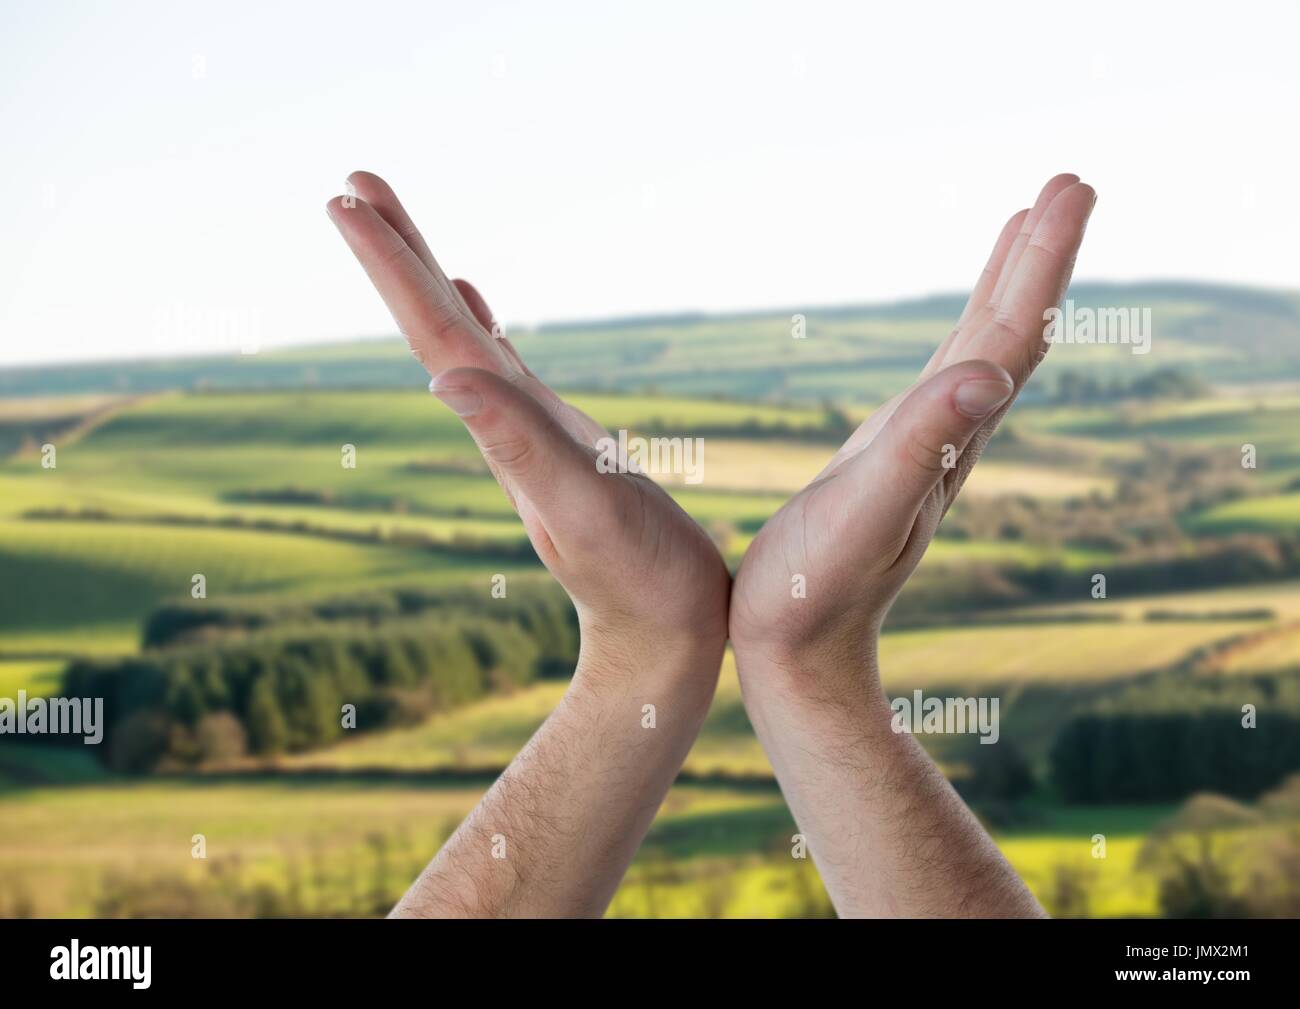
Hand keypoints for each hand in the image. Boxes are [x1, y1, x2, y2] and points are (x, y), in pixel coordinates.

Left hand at [327, 172, 729, 667]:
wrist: (659, 636)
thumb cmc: (638, 581)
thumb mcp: (584, 509)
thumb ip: (520, 445)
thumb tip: (443, 381)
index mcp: (502, 429)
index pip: (435, 333)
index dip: (393, 267)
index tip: (345, 200)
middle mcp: (501, 425)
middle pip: (435, 323)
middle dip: (395, 252)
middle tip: (354, 183)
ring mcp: (527, 432)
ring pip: (464, 337)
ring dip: (428, 279)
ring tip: (396, 224)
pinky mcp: (559, 442)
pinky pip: (506, 367)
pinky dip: (482, 325)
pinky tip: (475, 304)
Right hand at [730, 174, 1095, 671]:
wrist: (799, 648)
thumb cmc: (815, 588)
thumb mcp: (864, 515)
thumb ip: (921, 447)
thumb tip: (989, 375)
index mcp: (948, 436)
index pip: (1011, 333)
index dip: (1042, 260)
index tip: (1070, 189)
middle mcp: (951, 435)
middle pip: (1011, 329)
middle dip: (1040, 253)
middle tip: (1069, 182)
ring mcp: (925, 446)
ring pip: (983, 349)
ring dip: (1009, 284)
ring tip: (1023, 226)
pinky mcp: (895, 458)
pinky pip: (943, 378)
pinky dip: (962, 332)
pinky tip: (961, 330)